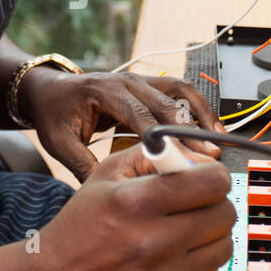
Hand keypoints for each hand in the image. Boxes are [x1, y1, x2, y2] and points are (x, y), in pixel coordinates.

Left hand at [20, 67, 225, 181]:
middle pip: (167, 102)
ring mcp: (141, 80)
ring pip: (181, 91)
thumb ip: (83, 166)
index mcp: (104, 92)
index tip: (181, 157)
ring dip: (202, 114)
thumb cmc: (55, 114)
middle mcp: (127, 81)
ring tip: (219, 140)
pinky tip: (212, 128)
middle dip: (190, 129)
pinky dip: (199, 108)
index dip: (163, 136)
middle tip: (209, 155)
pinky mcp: (150, 86)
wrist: (51, 90)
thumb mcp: (61, 144)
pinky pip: (180, 92)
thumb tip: (111, 191)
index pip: (139, 114)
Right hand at [27, 143, 235, 270]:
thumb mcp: (104, 177)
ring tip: (185, 231)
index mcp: (135, 204)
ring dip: (211, 234)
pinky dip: (199, 263)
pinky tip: (175, 258)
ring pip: (224, 246)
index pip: (211, 184)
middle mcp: (152, 244)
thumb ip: (152, 158)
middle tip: (197, 203)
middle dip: (216, 202)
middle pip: (225, 214)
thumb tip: (197, 158)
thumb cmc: (78, 228)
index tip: (207, 178)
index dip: (214, 175)